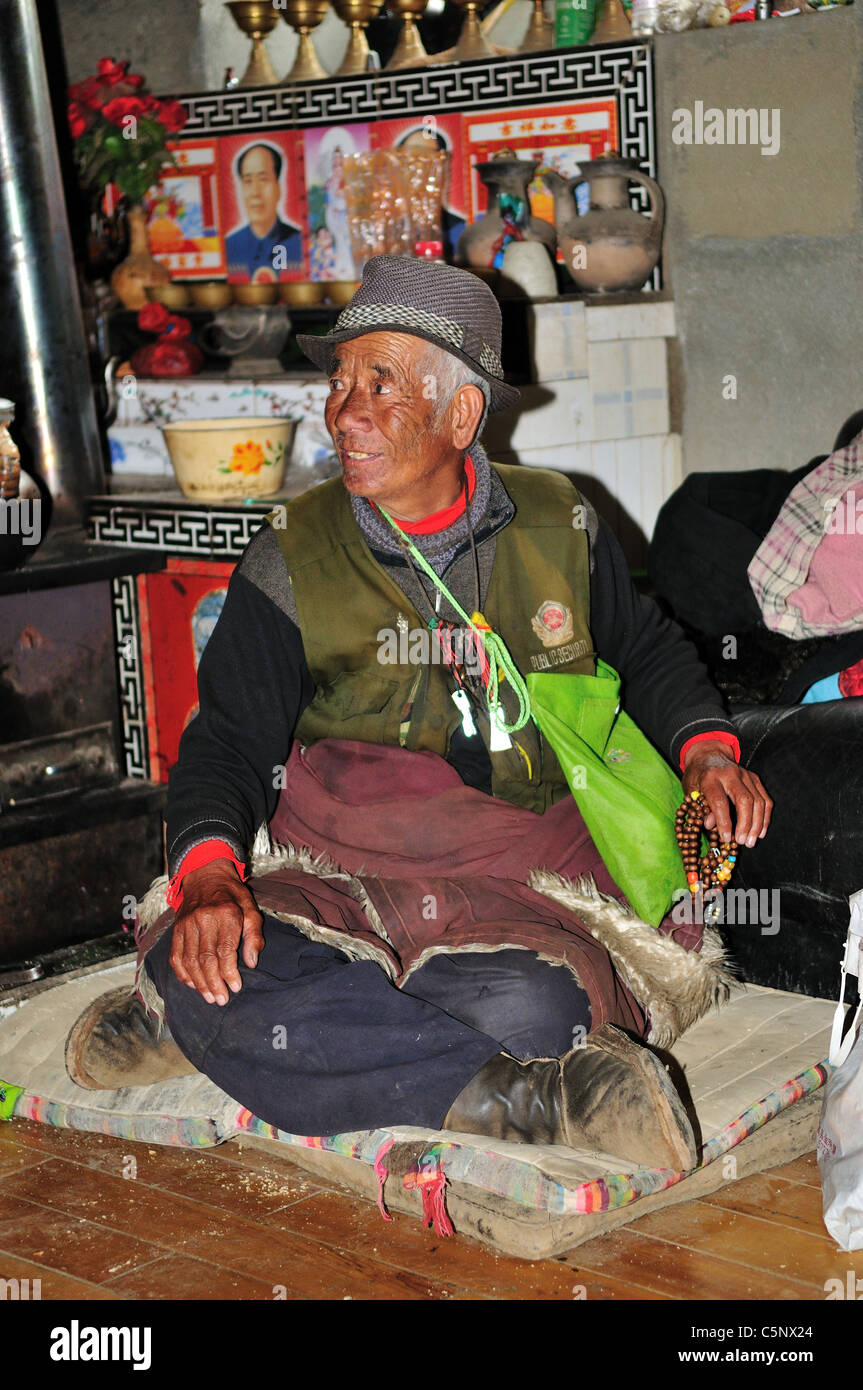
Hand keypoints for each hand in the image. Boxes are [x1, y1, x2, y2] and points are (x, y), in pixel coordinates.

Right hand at [169, 859, 263, 1005]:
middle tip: (221, 1000)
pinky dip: (182, 973)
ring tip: (209, 997)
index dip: (229, 972)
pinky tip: (192, 984)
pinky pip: (175, 955)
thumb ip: (254, 935)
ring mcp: (186, 924)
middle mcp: (203, 919)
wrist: (205, 874)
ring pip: (189, 960)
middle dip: (214, 983)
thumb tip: (252, 962)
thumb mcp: (251, 908)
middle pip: (206, 959)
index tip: (235, 987)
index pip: (225, 950)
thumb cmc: (232, 895)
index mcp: (225, 914)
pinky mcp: (176, 929)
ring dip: (199, 983)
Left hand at [681, 741, 773, 848]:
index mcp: (710, 777)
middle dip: (745, 824)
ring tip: (751, 841)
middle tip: (742, 841)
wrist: (708, 755)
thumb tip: (711, 825)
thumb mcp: (691, 790)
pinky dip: (765, 817)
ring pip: (758, 800)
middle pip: (744, 800)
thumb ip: (701, 807)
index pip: (719, 801)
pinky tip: (760, 831)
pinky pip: (765, 799)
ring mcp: (745, 775)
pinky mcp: (754, 778)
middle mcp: (729, 774)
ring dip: (757, 824)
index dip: (724, 821)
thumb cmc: (698, 776)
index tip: (726, 837)